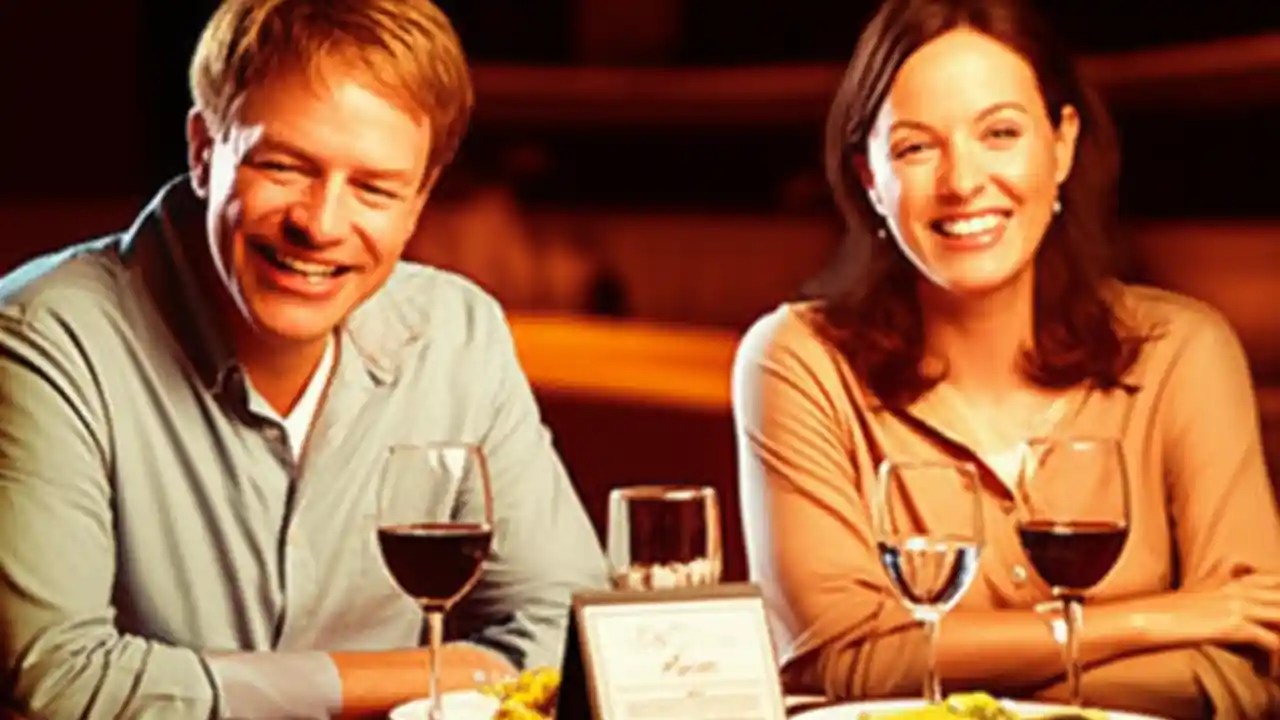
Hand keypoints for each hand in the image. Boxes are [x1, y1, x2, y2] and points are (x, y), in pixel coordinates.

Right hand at [1129, 573, 1279, 654]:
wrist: (1153, 618)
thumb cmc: (1175, 606)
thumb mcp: (1202, 582)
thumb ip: (1225, 573)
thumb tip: (1243, 566)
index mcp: (1238, 579)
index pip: (1278, 579)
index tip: (1277, 608)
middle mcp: (1243, 589)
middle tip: (1276, 629)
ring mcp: (1240, 606)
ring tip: (1277, 651)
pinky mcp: (1235, 626)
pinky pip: (1273, 642)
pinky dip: (1276, 658)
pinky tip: (1270, 669)